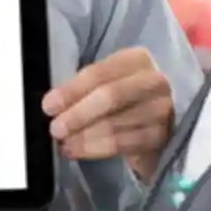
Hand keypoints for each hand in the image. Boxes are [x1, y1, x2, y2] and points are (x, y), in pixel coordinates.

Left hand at [42, 47, 173, 180]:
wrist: (152, 123)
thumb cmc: (121, 99)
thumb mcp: (104, 83)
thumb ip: (82, 89)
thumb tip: (52, 105)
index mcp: (136, 59)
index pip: (99, 73)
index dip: (71, 91)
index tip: (49, 106)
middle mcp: (154, 81)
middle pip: (110, 96)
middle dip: (78, 114)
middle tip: (56, 129)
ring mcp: (162, 109)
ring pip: (115, 124)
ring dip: (84, 136)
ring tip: (65, 143)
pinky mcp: (161, 136)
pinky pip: (124, 144)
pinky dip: (96, 149)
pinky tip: (78, 151)